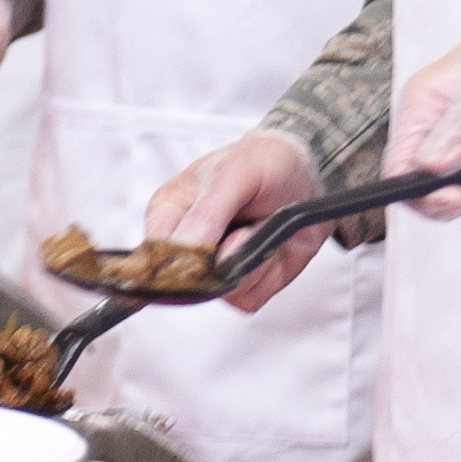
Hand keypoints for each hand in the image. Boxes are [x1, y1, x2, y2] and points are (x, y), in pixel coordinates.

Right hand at [140, 129, 325, 313]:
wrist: (306, 175)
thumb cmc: (264, 163)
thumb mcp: (235, 173)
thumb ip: (207, 213)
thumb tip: (189, 251)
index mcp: (169, 212)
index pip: (153, 253)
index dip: (179, 259)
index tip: (210, 244)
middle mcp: (187, 245)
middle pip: (187, 281)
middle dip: (224, 259)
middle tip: (246, 226)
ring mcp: (215, 267)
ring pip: (221, 291)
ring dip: (251, 262)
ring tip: (261, 227)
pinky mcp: (243, 284)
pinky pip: (249, 298)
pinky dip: (268, 274)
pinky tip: (272, 247)